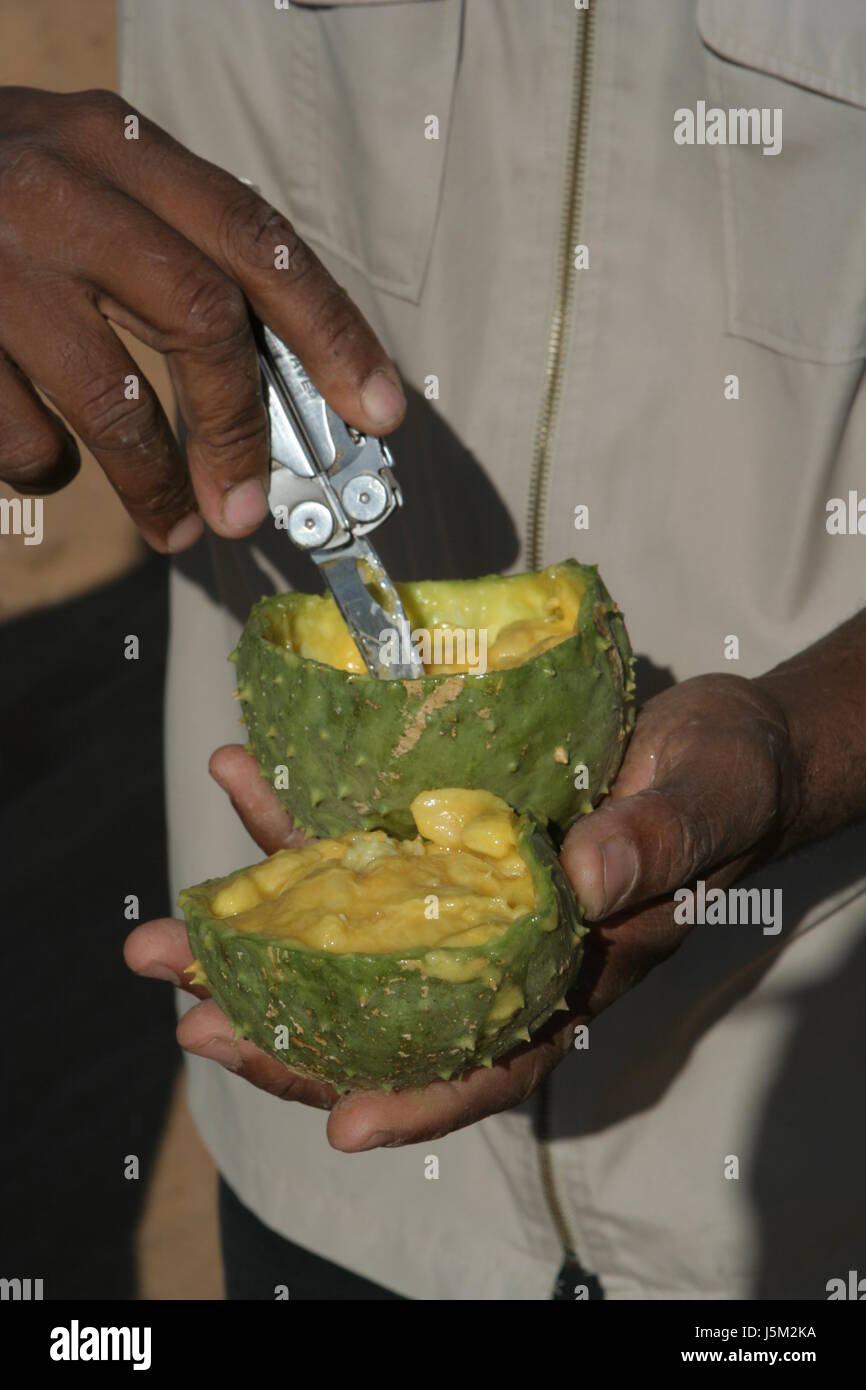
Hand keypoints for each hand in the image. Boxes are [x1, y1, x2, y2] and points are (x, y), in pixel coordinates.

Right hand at [0, 88, 404, 549]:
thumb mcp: (84, 181)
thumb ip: (169, 249)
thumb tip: (276, 376)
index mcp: (115, 146)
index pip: (254, 237)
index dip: (330, 329)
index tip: (378, 408)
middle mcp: (60, 190)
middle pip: (197, 315)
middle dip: (238, 429)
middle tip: (251, 507)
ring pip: (112, 400)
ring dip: (156, 484)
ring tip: (176, 528)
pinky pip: (23, 437)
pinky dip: (50, 470)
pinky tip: (53, 464)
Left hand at [126, 675, 799, 1149]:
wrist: (712, 738)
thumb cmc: (724, 783)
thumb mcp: (708, 804)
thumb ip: (656, 843)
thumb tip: (582, 877)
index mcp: (574, 971)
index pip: (498, 1059)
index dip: (425, 1101)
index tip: (345, 1125)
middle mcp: (501, 948)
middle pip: (389, 1015)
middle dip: (285, 1029)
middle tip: (193, 1016)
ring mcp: (460, 893)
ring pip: (350, 933)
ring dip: (255, 928)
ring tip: (166, 933)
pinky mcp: (437, 831)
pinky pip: (356, 839)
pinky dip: (294, 819)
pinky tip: (240, 776)